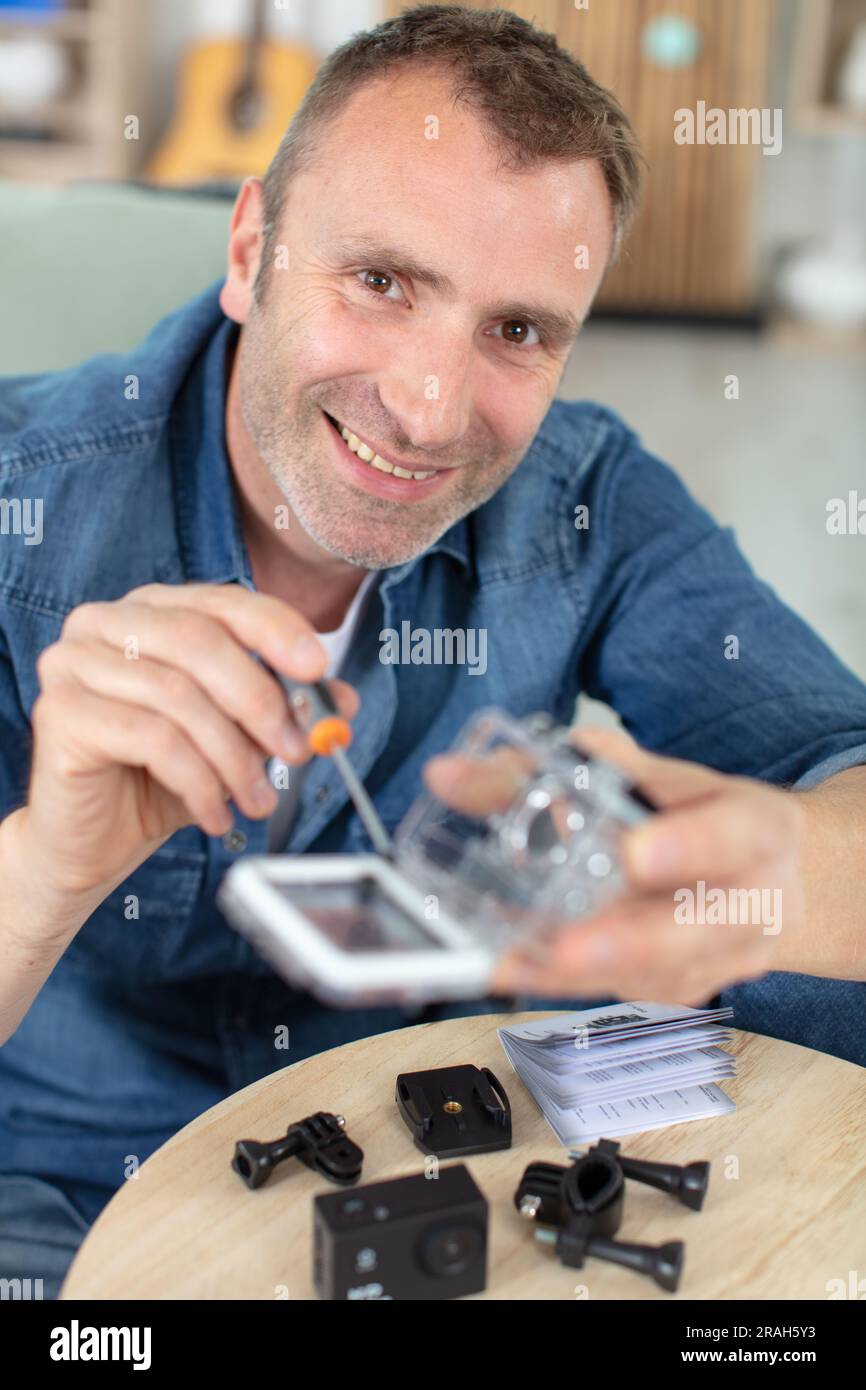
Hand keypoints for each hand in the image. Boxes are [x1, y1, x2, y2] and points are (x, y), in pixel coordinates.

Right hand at [18, 582, 357, 902]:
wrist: (93, 841)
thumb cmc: (159, 778)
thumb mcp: (236, 739)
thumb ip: (284, 711)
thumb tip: (340, 701)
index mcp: (152, 611)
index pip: (223, 602)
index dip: (276, 630)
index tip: (318, 668)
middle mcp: (104, 624)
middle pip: (200, 641)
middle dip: (261, 700)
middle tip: (298, 751)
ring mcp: (73, 663)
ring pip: (178, 696)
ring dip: (234, 757)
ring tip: (255, 800)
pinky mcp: (58, 713)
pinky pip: (151, 738)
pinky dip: (198, 782)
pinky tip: (215, 814)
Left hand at [424, 725, 805, 1005]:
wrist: (775, 874)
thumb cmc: (699, 815)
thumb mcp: (648, 775)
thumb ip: (554, 770)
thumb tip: (450, 775)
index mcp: (754, 829)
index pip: (731, 835)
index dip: (688, 846)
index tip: (636, 854)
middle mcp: (749, 901)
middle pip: (695, 930)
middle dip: (627, 943)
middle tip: (568, 949)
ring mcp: (720, 956)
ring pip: (657, 974)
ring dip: (582, 972)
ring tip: (514, 963)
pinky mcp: (685, 988)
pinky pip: (631, 991)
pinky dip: (571, 983)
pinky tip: (521, 970)